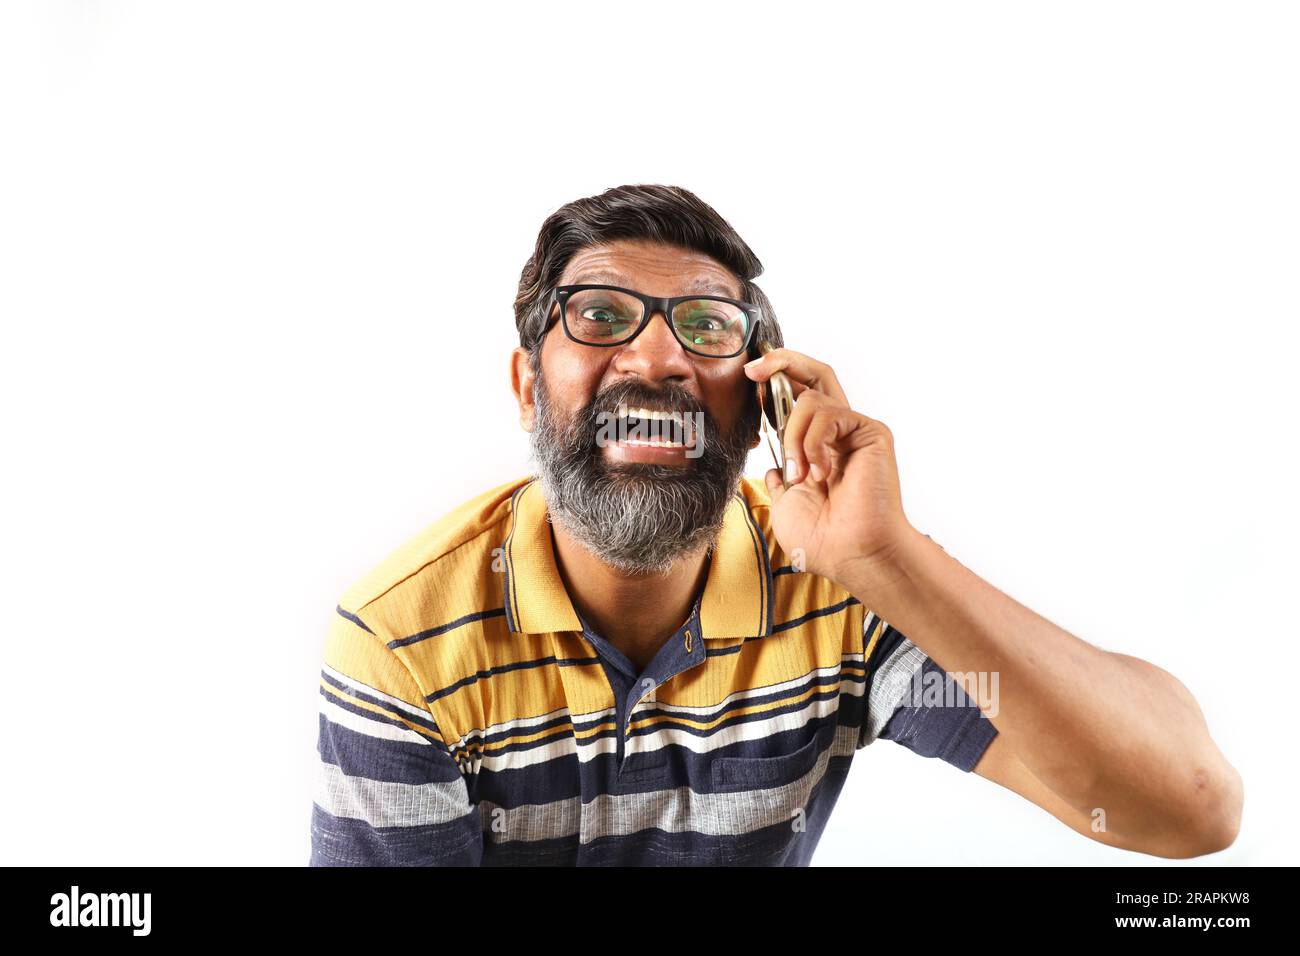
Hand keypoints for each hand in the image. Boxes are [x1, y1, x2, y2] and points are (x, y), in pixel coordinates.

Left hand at [744, 348, 915, 587]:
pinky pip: (831, 414)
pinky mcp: (871, 432)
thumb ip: (778, 477)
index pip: (796, 399)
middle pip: (814, 375)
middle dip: (782, 362)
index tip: (749, 384)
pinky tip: (817, 471)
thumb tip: (772, 467)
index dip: (773, 386)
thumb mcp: (784, 502)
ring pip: (812, 398)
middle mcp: (837, 433)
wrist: (850, 553)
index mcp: (817, 447)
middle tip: (754, 370)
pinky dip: (813, 441)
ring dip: (793, 435)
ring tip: (798, 474)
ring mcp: (855, 430)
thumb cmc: (821, 538)